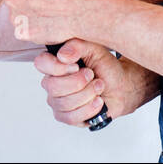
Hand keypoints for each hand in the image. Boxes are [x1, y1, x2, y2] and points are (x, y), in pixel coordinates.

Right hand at [35, 39, 160, 123]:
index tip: (76, 66)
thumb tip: (63, 56)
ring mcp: (58, 101)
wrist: (121, 87)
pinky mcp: (67, 117)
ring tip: (99, 86)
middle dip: (78, 82)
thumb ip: (78, 46)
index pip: (41, 64)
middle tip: (92, 76)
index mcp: (55, 64)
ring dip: (87, 94)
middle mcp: (52, 83)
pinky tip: (98, 101)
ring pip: (64, 103)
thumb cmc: (106, 67)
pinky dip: (88, 109)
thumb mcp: (95, 49)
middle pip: (53, 87)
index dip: (58, 67)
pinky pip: (71, 117)